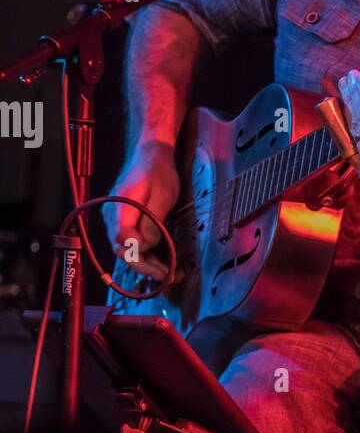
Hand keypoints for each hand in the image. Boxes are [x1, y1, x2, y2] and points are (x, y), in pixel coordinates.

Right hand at [102, 143, 179, 280]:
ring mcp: (119, 221)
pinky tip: (164, 265)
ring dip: (148, 265)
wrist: (151, 155)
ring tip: (171, 275)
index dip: (139, 255)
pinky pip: (135, 244)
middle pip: (123, 250)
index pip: (122, 240)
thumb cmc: (157, 171)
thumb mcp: (162, 194)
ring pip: (129, 250)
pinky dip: (148, 256)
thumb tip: (147, 244)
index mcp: (120, 208)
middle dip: (145, 267)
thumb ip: (153, 219)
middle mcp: (114, 217)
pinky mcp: (128, 224)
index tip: (160, 265)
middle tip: (168, 277)